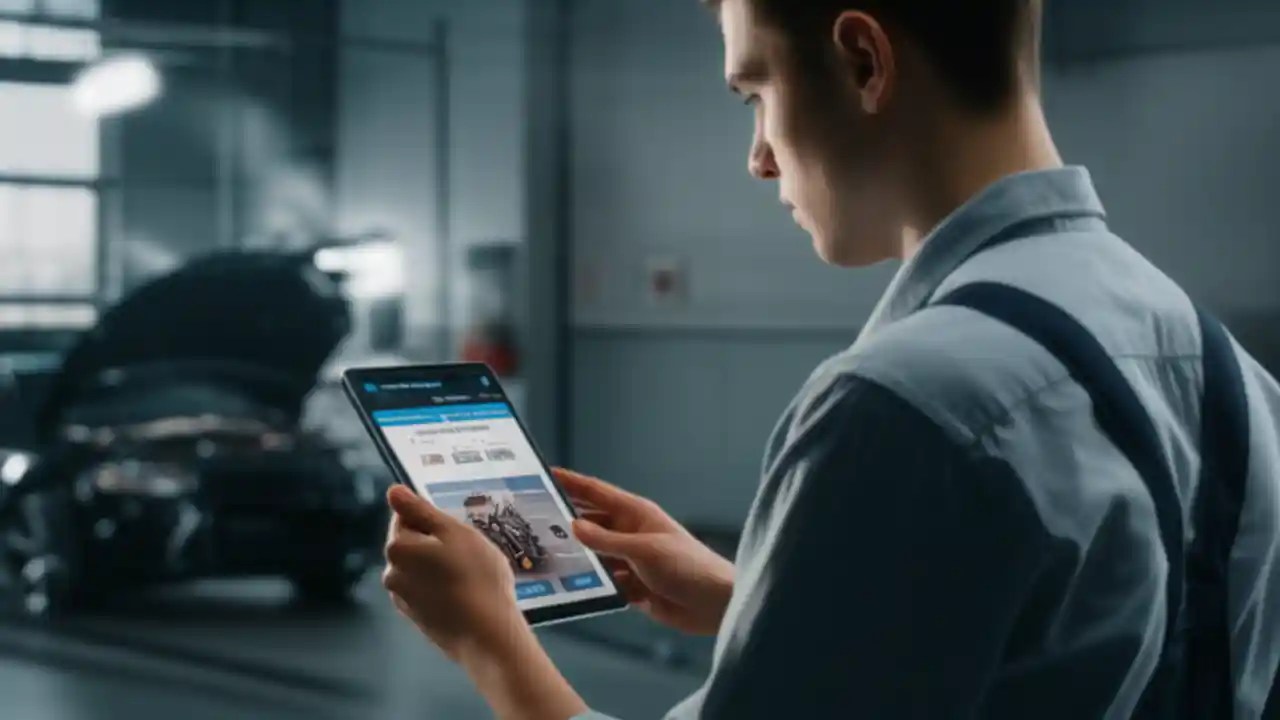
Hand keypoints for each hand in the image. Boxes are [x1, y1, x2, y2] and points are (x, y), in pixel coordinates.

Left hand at [382, 485, 525, 663]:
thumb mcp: (454, 532)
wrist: (487, 635)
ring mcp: (403, 600)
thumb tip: (392, 491)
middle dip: (436, 545)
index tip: (457, 533)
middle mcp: (392, 573)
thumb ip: (421, 511)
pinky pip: (427, 592)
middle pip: (412, 545)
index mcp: (397, 547)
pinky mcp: (417, 620)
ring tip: (470, 577)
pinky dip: (441, 590)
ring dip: (439, 568)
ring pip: (420, 570)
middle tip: (468, 554)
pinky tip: (464, 596)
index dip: (434, 521)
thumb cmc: (476, 576)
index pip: (406, 517)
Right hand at [556, 468, 734, 635]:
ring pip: (594, 555)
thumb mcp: (644, 550)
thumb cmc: (688, 567)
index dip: (571, 482)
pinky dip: (591, 584)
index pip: (596, 492)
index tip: (545, 474)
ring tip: (543, 558)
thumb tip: (573, 526)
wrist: (714, 605)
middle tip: (533, 521)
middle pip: (591, 524)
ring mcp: (631, 560)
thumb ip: (607, 540)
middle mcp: (630, 533)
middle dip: (565, 523)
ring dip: (577, 558)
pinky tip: (571, 588)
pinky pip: (604, 582)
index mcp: (636, 513)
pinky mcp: (633, 586)